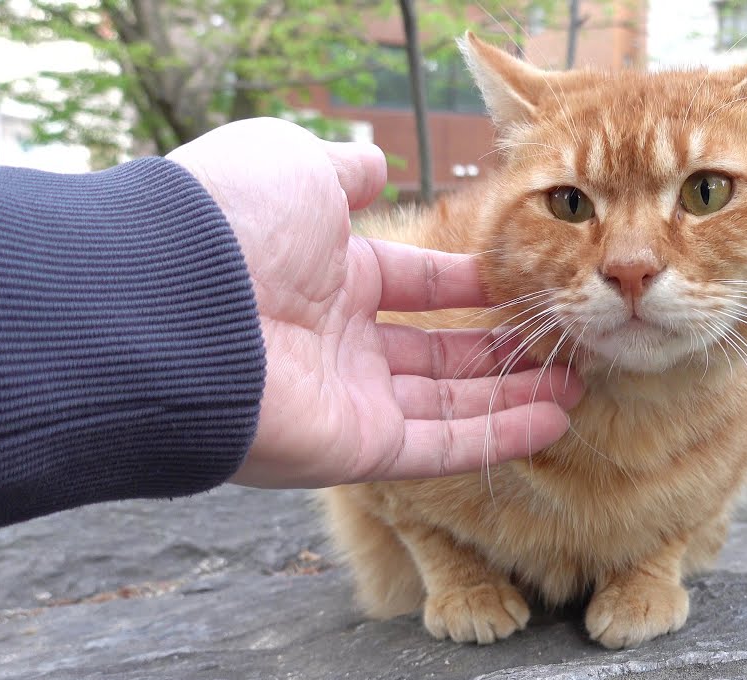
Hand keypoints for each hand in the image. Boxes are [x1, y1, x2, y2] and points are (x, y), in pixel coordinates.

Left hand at [167, 118, 579, 488]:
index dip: (469, 285)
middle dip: (503, 349)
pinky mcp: (356, 451)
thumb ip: (343, 171)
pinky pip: (441, 446)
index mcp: (327, 277)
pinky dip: (500, 434)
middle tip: (563, 343)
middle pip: (438, 352)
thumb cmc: (232, 225)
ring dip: (516, 395)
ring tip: (577, 385)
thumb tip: (374, 161)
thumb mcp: (294, 167)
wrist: (169, 306)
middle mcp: (339, 344)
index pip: (415, 285)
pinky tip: (555, 417)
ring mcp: (349, 401)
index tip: (524, 282)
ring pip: (450, 404)